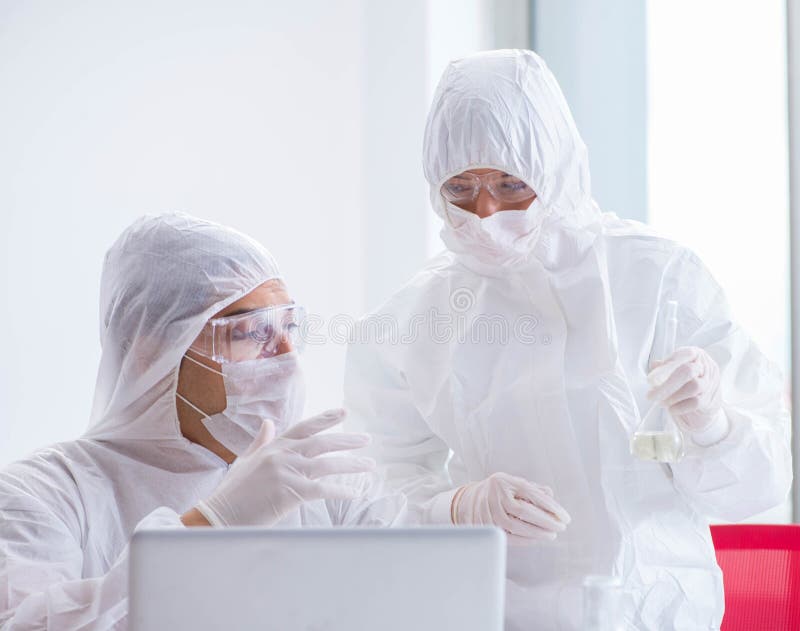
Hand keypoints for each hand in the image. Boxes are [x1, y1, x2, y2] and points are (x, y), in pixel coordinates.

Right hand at [195, 408, 375, 526]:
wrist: (219, 516)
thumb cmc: (232, 492)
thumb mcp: (245, 460)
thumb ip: (261, 441)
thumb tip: (268, 423)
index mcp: (273, 446)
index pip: (305, 427)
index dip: (326, 418)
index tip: (344, 411)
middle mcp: (282, 455)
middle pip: (322, 442)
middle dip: (347, 440)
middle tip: (367, 439)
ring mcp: (287, 472)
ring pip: (327, 463)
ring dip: (352, 464)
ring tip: (370, 465)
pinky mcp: (290, 492)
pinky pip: (323, 488)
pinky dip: (341, 490)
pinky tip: (355, 492)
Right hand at [452, 472, 570, 544]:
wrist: (467, 500)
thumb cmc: (497, 491)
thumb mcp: (514, 483)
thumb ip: (533, 489)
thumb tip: (551, 496)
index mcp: (506, 481)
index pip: (532, 494)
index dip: (551, 506)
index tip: (565, 516)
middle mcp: (495, 495)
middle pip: (524, 511)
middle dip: (546, 521)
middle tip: (561, 527)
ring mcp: (488, 511)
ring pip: (515, 526)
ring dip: (536, 533)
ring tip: (551, 535)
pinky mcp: (485, 526)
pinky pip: (507, 536)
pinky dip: (524, 540)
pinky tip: (535, 540)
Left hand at [647, 346, 722, 433]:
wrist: (703, 402)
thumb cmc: (684, 381)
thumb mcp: (673, 369)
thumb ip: (663, 367)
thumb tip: (654, 365)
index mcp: (694, 354)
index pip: (681, 355)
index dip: (665, 367)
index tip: (650, 380)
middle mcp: (705, 366)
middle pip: (687, 371)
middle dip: (666, 385)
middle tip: (650, 396)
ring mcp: (710, 383)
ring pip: (693, 387)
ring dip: (672, 396)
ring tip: (660, 402)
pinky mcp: (710, 399)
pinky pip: (696, 402)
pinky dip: (680, 407)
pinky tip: (671, 409)